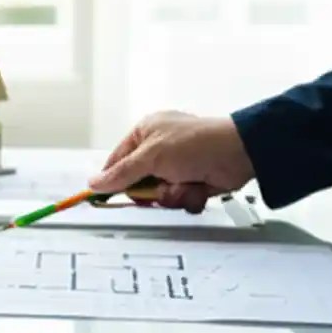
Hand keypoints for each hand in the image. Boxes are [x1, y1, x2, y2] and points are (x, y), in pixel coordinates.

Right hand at [88, 111, 254, 212]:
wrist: (238, 154)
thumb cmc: (194, 144)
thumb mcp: (151, 157)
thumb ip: (121, 173)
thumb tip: (93, 183)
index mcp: (145, 133)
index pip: (117, 161)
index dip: (112, 180)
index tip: (104, 198)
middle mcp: (159, 148)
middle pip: (138, 183)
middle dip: (151, 190)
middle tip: (159, 187)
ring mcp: (177, 166)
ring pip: (159, 195)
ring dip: (171, 195)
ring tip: (185, 184)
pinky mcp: (192, 181)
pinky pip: (178, 199)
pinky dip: (187, 198)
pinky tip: (198, 187)